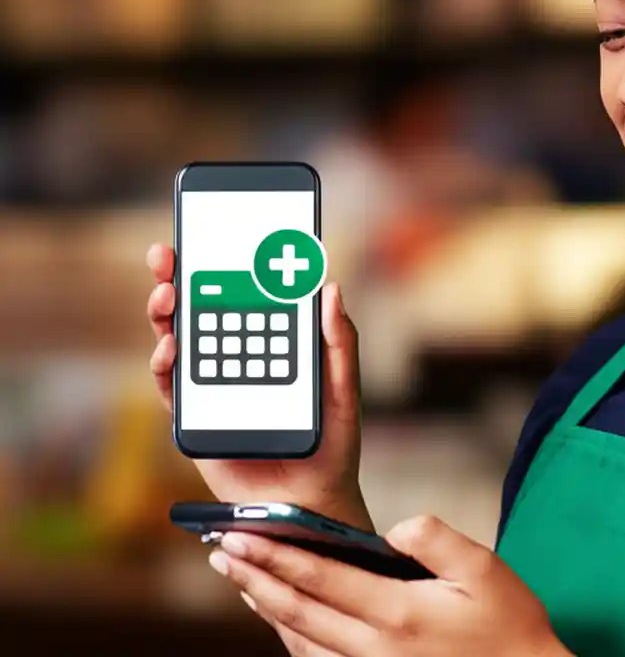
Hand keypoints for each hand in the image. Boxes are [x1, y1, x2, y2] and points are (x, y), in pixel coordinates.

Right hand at [147, 244, 371, 529]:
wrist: (313, 503)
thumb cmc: (333, 444)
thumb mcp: (344, 390)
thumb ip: (339, 342)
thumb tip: (330, 287)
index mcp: (272, 345)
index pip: (242, 296)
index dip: (223, 266)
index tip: (211, 235)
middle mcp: (238, 361)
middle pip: (200, 312)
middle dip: (178, 280)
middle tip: (168, 257)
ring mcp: (214, 389)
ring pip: (180, 343)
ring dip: (166, 317)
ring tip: (168, 298)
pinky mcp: (198, 420)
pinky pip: (174, 390)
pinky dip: (167, 367)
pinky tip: (171, 350)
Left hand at [210, 515, 570, 656]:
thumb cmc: (509, 624)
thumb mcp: (484, 567)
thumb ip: (434, 538)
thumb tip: (391, 530)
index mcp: (398, 612)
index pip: (320, 577)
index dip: (274, 555)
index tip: (238, 536)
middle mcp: (375, 648)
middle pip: (298, 610)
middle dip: (256, 578)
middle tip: (222, 553)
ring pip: (302, 640)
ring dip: (267, 609)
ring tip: (243, 582)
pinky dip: (294, 639)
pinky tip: (285, 622)